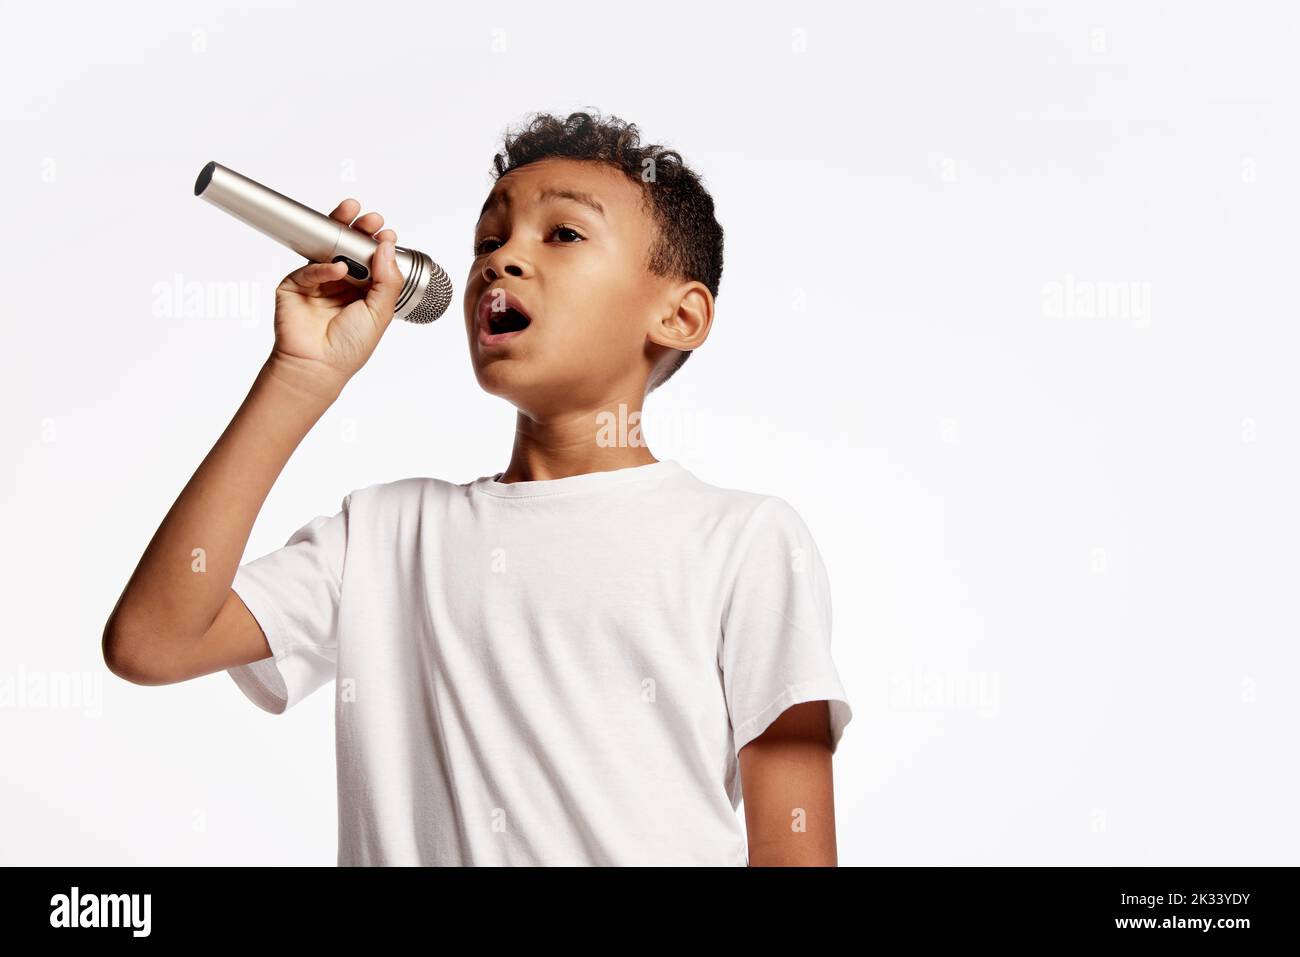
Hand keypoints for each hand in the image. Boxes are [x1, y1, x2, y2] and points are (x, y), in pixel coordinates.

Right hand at [267, 198, 403, 398]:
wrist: (318, 366)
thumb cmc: (349, 347)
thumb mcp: (380, 312)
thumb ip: (387, 280)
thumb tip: (387, 246)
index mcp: (363, 290)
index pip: (371, 260)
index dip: (379, 246)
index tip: (388, 234)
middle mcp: (341, 283)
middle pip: (349, 249)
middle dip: (361, 231)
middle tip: (372, 219)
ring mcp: (317, 282)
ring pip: (328, 250)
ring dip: (341, 234)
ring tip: (355, 219)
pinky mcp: (295, 285)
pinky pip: (310, 269)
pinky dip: (324, 267)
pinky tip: (338, 269)